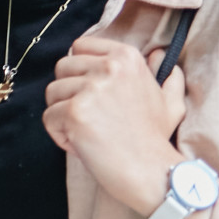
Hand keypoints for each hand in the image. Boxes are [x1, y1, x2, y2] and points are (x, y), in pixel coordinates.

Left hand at [43, 37, 185, 215]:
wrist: (151, 171)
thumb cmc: (156, 140)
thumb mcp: (170, 101)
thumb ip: (166, 76)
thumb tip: (159, 54)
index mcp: (126, 58)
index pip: (80, 46)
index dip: (79, 70)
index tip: (91, 92)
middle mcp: (108, 67)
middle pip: (62, 68)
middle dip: (69, 93)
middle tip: (92, 117)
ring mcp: (90, 88)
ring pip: (52, 93)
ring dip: (63, 115)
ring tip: (89, 132)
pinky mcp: (74, 112)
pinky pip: (48, 118)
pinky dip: (60, 135)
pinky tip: (82, 145)